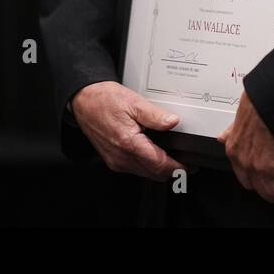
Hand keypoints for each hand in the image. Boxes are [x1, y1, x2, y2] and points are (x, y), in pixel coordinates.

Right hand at [71, 81, 187, 181]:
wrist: (84, 100)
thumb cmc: (105, 99)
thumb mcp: (134, 102)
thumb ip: (155, 115)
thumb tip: (173, 122)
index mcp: (129, 143)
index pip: (159, 165)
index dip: (177, 168)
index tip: (189, 167)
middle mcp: (121, 156)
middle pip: (153, 174)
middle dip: (171, 171)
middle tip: (185, 164)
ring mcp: (115, 160)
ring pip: (144, 173)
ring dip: (159, 169)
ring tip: (172, 159)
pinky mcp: (112, 160)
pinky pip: (134, 168)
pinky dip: (147, 165)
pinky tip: (153, 154)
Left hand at [218, 92, 273, 202]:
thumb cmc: (260, 101)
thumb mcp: (239, 115)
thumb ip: (232, 130)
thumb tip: (224, 135)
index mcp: (235, 150)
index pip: (245, 180)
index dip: (260, 181)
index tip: (270, 179)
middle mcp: (247, 163)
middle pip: (263, 192)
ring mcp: (263, 168)